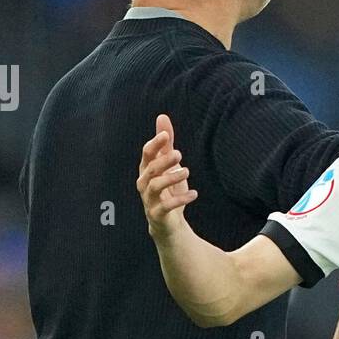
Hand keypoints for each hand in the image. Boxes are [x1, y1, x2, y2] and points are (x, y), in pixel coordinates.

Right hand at [137, 113, 196, 240]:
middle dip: (163, 160)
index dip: (155, 144)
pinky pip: (165, 206)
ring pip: (155, 186)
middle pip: (150, 169)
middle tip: (179, 154)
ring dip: (171, 177)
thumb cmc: (167, 189)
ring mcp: (149, 199)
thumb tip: (162, 117)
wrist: (167, 221)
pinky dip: (180, 199)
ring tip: (187, 172)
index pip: (146, 153)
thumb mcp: (169, 165)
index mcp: (146, 169)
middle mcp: (144, 183)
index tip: (166, 136)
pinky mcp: (157, 214)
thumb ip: (166, 143)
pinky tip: (194, 194)